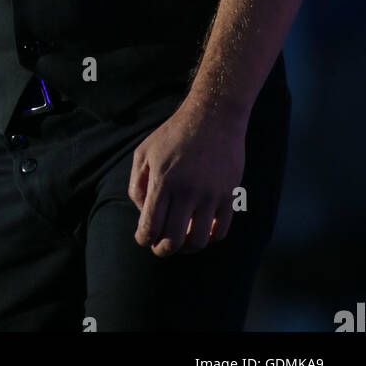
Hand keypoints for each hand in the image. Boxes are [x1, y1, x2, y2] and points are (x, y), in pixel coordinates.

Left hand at [127, 100, 247, 256]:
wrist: (213, 115)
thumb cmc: (174, 133)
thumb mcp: (145, 151)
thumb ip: (136, 183)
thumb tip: (142, 213)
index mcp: (162, 181)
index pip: (150, 226)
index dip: (144, 239)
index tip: (144, 239)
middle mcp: (187, 191)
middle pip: (173, 241)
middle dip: (162, 250)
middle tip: (160, 247)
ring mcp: (210, 195)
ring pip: (198, 241)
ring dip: (187, 248)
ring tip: (182, 241)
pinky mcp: (229, 195)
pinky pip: (221, 231)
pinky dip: (210, 238)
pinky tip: (201, 229)